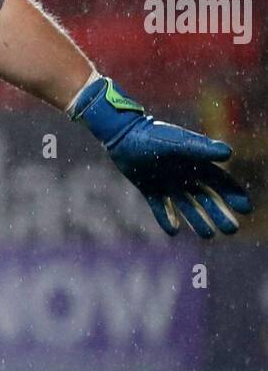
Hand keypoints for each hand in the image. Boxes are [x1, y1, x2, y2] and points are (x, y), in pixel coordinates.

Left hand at [69, 76, 251, 237]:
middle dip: (220, 213)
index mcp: (196, 162)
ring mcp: (167, 183)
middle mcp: (185, 175)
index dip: (234, 195)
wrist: (123, 135)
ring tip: (209, 235)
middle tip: (232, 230)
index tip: (246, 210)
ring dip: (198, 220)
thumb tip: (229, 154)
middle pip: (207, 198)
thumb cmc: (153, 136)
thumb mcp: (179, 143)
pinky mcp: (150, 189)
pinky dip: (167, 218)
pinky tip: (174, 230)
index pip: (221, 181)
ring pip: (187, 205)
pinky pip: (161, 207)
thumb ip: (201, 149)